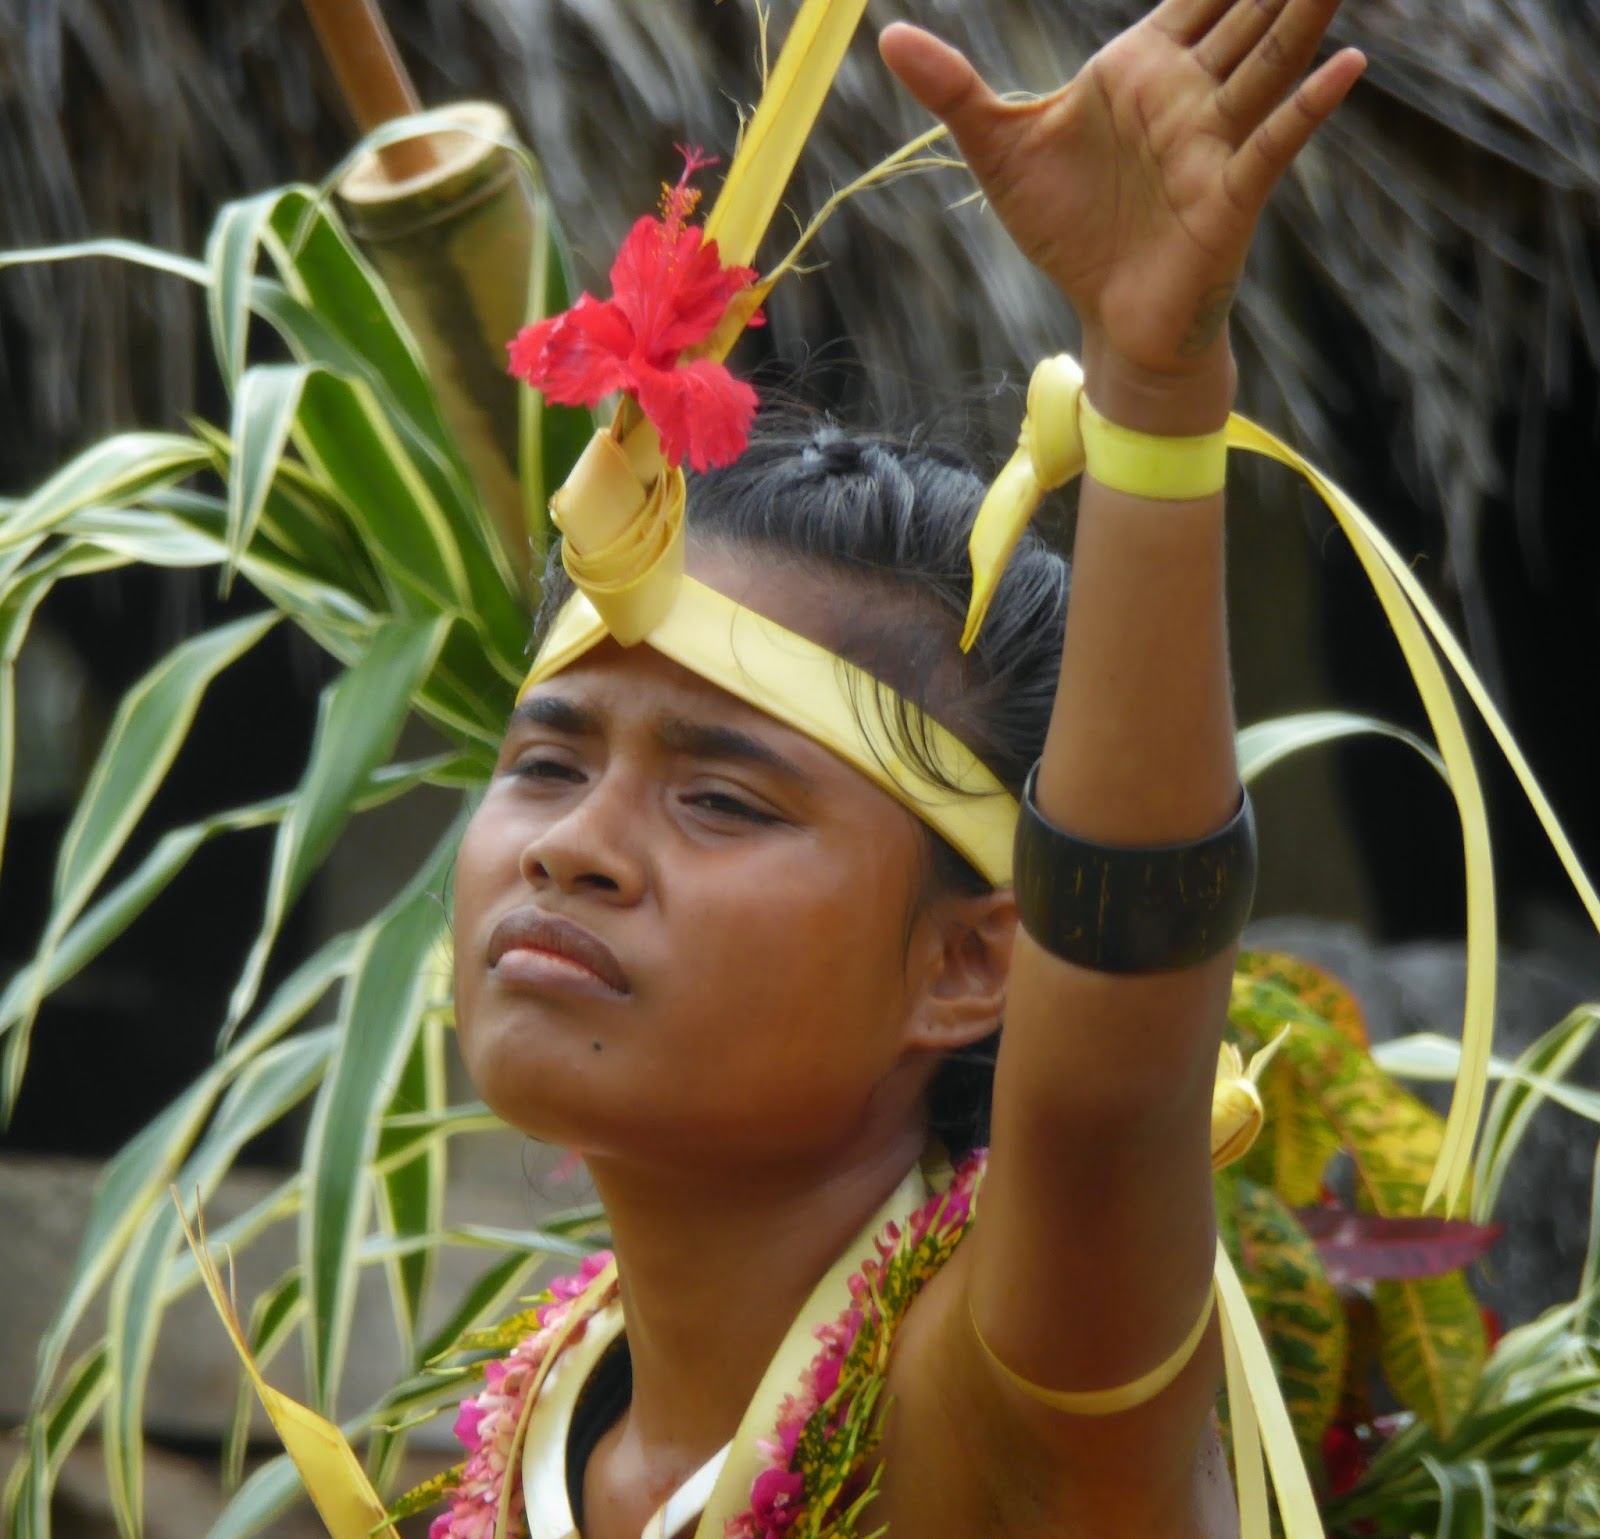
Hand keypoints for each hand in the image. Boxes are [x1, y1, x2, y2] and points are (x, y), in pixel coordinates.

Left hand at [882, 0, 1364, 426]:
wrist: (1107, 316)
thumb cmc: (1068, 231)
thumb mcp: (1000, 152)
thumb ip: (955, 90)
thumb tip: (888, 37)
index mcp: (1143, 66)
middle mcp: (1190, 91)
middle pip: (1246, 6)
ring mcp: (1215, 139)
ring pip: (1270, 56)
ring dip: (1305, 9)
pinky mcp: (1229, 195)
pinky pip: (1273, 142)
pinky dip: (1309, 107)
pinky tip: (1345, 66)